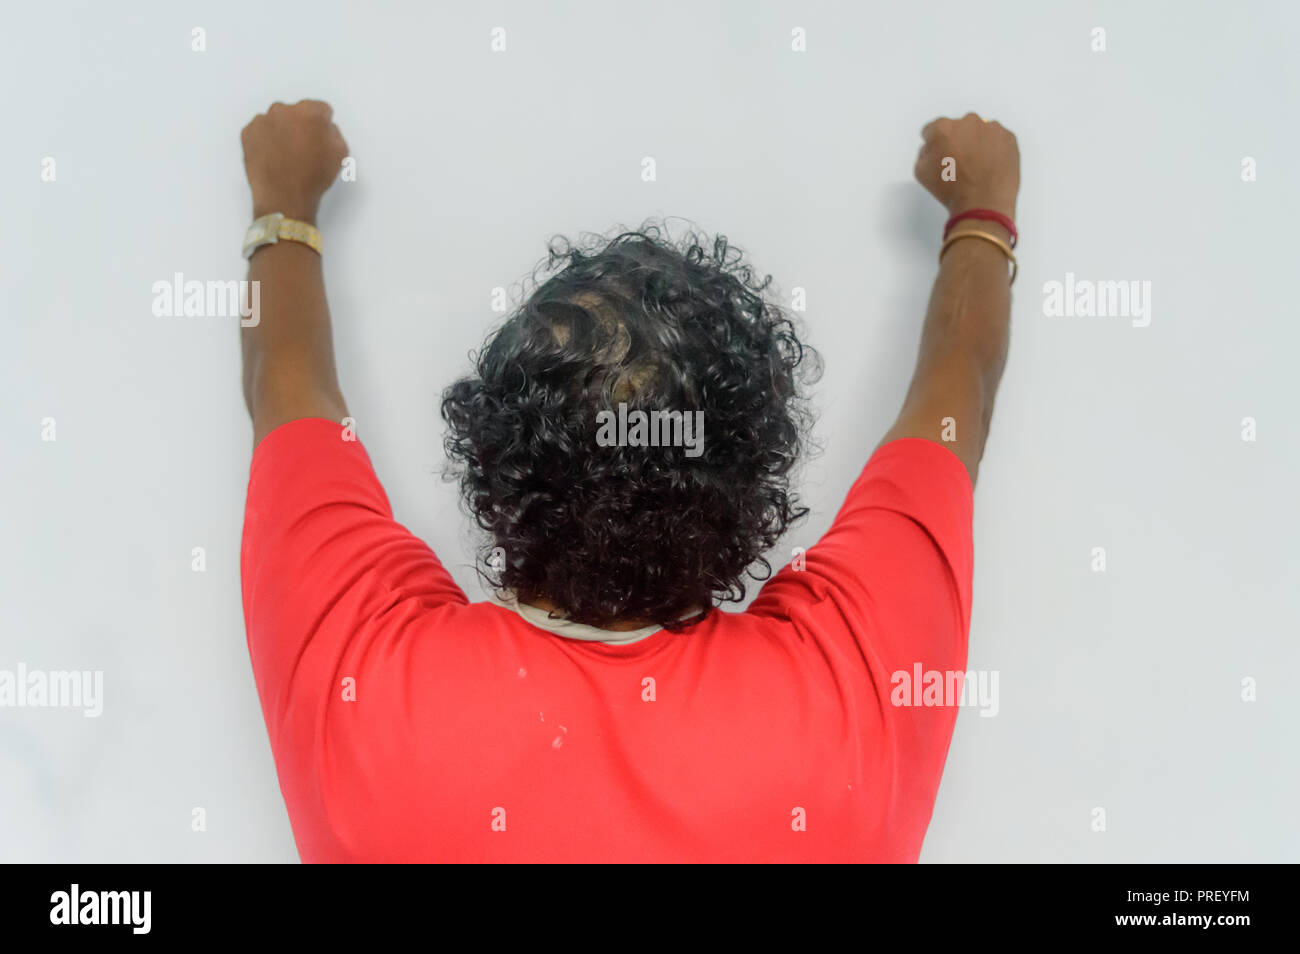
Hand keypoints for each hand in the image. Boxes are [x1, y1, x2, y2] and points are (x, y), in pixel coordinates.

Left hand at [241, 100, 347, 224]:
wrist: (284, 197)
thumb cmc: (311, 178)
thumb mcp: (340, 154)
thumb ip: (334, 133)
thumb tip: (325, 129)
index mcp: (309, 112)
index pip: (320, 108)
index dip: (323, 124)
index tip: (321, 135)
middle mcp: (284, 110)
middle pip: (296, 112)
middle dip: (300, 125)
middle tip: (304, 148)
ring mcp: (263, 121)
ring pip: (277, 120)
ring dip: (282, 131)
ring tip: (287, 155)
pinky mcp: (248, 133)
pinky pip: (259, 131)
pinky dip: (265, 140)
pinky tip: (274, 157)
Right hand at [914, 112, 1018, 219]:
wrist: (983, 203)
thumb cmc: (953, 190)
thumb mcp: (921, 173)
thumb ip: (924, 152)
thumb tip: (932, 148)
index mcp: (943, 128)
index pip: (933, 129)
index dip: (934, 143)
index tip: (938, 152)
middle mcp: (968, 122)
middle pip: (959, 127)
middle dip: (958, 141)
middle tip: (959, 163)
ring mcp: (991, 128)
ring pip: (980, 131)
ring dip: (977, 143)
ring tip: (977, 167)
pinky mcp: (1008, 137)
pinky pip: (999, 139)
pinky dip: (995, 149)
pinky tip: (990, 166)